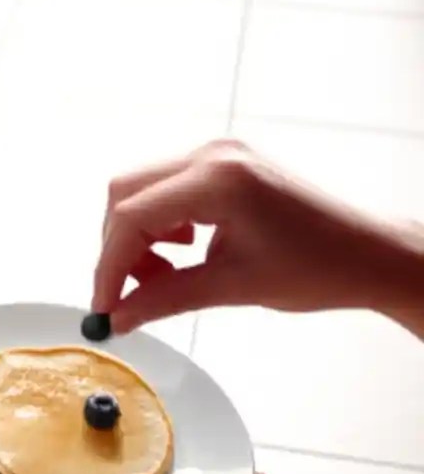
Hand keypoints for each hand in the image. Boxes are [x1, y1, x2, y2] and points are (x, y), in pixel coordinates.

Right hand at [93, 139, 423, 334]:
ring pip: (141, 190)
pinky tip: (184, 251)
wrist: (368, 253)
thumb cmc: (317, 268)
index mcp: (218, 179)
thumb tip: (117, 319)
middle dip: (118, 248)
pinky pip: (167, 188)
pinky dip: (160, 224)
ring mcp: (218, 154)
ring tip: (164, 275)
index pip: (132, 215)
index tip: (104, 307)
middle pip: (125, 193)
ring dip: (139, 236)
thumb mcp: (232, 287)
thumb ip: (165, 299)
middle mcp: (212, 155)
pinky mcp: (224, 164)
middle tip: (131, 294)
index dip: (109, 265)